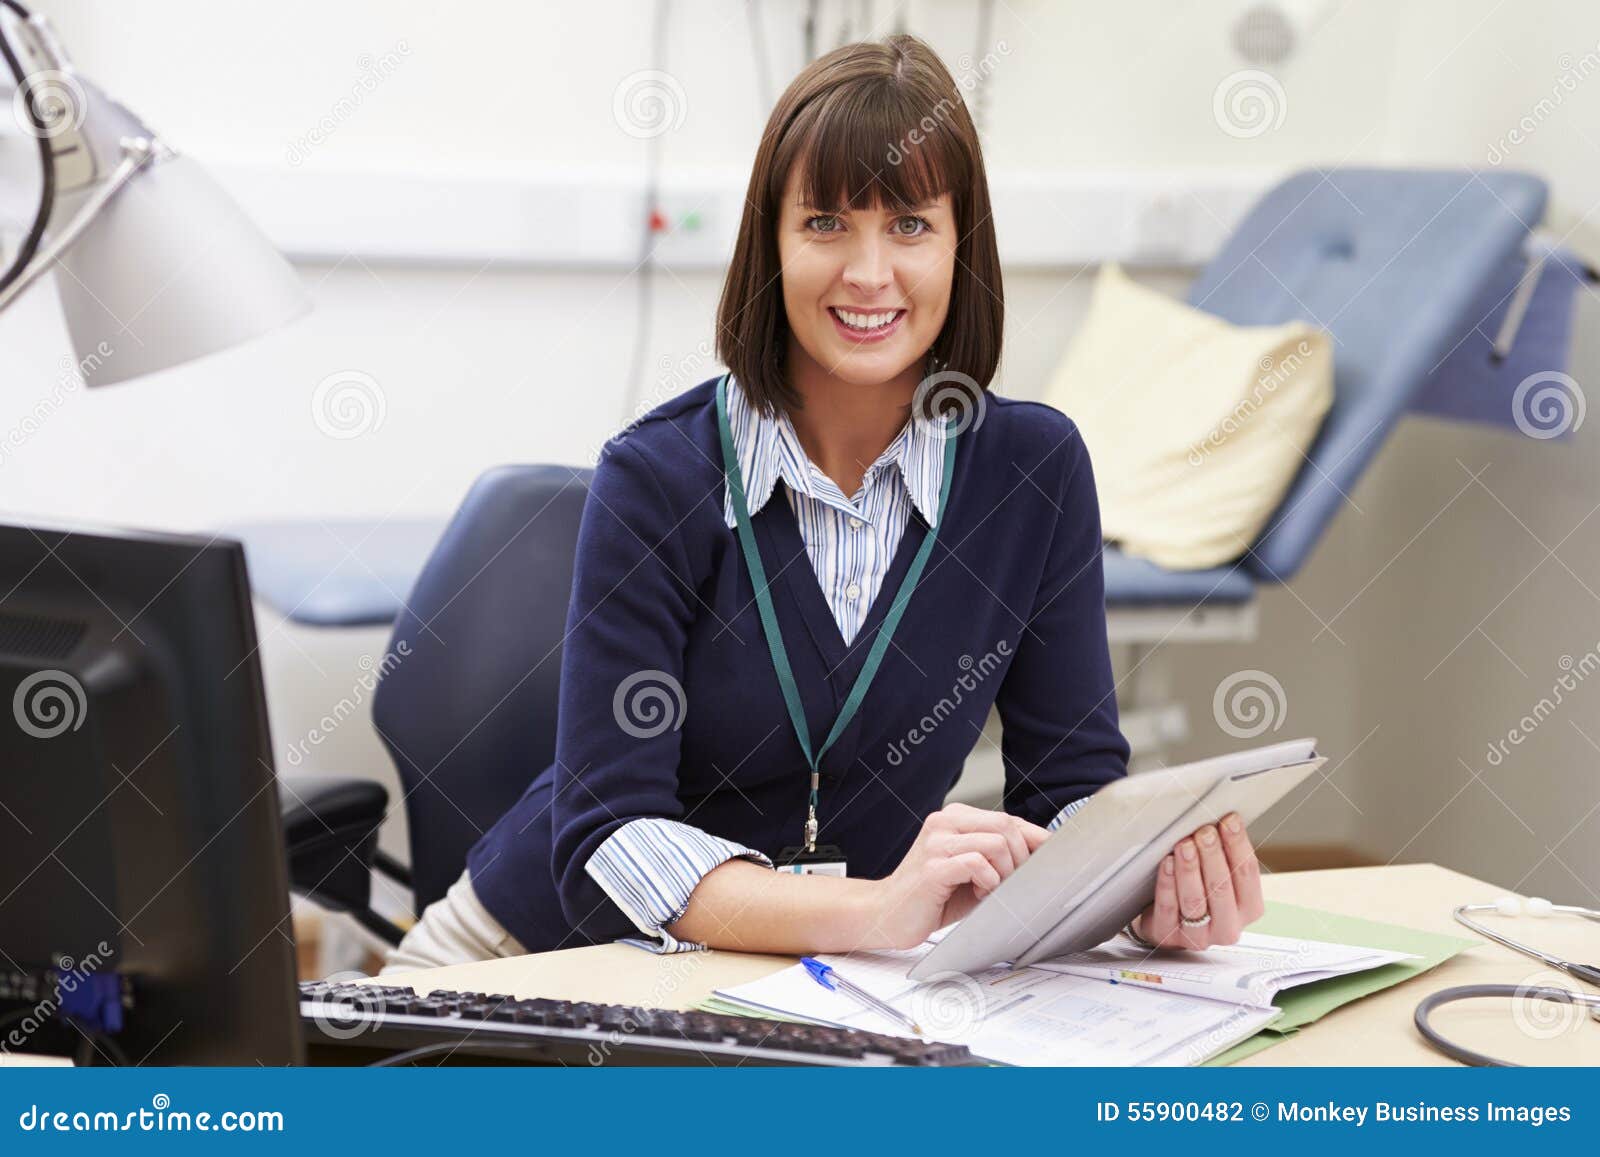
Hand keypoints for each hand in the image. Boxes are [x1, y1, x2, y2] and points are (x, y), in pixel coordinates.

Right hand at [865, 803, 1049, 949]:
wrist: (886, 914)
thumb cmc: (932, 896)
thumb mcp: (972, 873)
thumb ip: (998, 859)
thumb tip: (1041, 858)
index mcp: (954, 818)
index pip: (1008, 819)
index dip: (1035, 839)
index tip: (1051, 858)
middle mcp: (944, 823)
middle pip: (1006, 825)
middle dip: (1022, 857)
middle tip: (1015, 883)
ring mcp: (936, 842)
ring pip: (996, 842)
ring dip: (1006, 871)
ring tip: (992, 889)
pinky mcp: (933, 867)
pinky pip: (977, 863)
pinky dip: (988, 881)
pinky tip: (978, 893)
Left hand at [1133, 812, 1263, 948]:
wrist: (1168, 924)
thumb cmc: (1201, 892)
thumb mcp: (1219, 876)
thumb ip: (1225, 855)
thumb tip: (1224, 818)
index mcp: (1249, 909)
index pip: (1248, 874)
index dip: (1239, 845)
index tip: (1229, 820)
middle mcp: (1228, 927)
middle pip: (1221, 888)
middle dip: (1213, 856)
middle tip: (1205, 832)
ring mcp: (1199, 936)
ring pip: (1195, 899)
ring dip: (1189, 869)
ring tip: (1185, 844)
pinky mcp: (1169, 936)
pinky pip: (1168, 908)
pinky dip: (1167, 883)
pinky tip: (1166, 863)